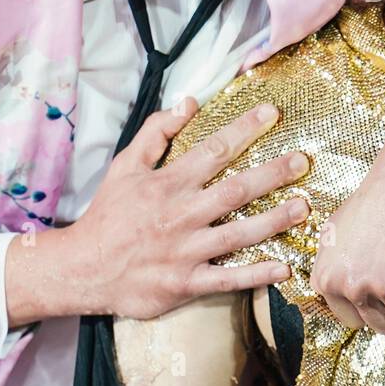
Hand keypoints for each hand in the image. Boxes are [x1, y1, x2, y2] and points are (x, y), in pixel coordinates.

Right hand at [5, 98, 309, 325]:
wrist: (81, 268)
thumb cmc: (108, 214)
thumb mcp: (124, 166)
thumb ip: (156, 132)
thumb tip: (188, 102)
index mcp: (168, 184)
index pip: (213, 150)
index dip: (244, 129)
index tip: (272, 114)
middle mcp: (180, 215)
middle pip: (235, 191)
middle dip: (272, 174)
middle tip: (303, 161)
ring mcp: (185, 251)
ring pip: (238, 234)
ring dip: (274, 221)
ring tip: (303, 208)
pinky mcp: (185, 283)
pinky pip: (226, 279)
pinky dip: (255, 275)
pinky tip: (283, 268)